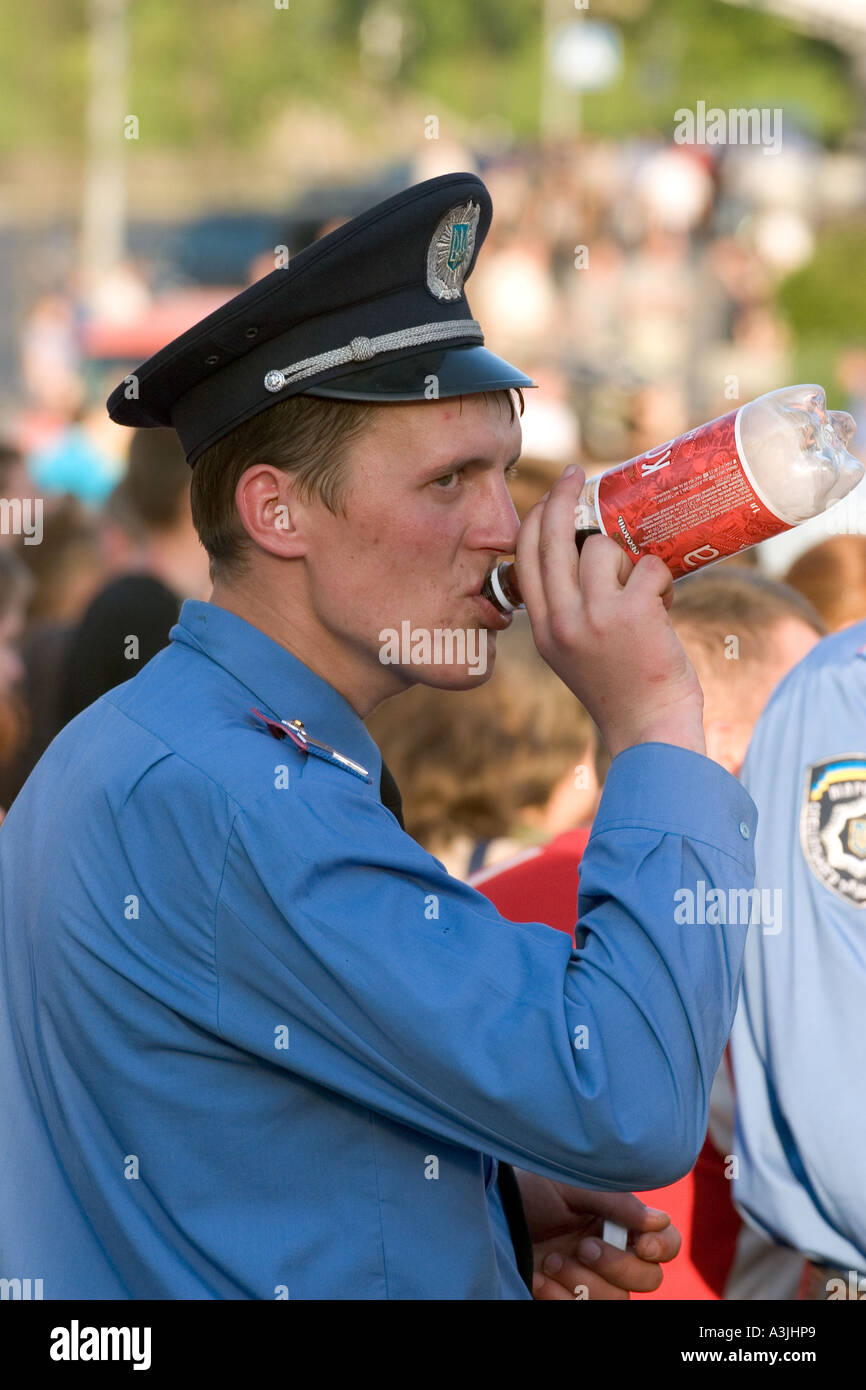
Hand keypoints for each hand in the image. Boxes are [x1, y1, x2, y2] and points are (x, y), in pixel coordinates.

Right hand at [515, 465, 704, 758]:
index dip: (537, 518)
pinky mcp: (632, 613)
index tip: (555, 496)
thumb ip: (570, 612)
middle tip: (578, 474)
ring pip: (604, 548)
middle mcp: (560, 619)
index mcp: (542, 628)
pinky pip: (648, 566)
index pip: (526, 557)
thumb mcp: (574, 653)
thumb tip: (587, 554)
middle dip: (564, 495)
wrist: (649, 730)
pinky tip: (665, 607)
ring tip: (646, 594)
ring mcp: (594, 615)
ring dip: (632, 562)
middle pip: (553, 536)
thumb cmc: (622, 690)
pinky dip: (661, 580)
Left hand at [515, 1169, 680, 1300]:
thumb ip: (616, 1202)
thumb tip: (659, 1221)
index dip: (662, 1247)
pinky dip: (561, 1297)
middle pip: (648, 1279)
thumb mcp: (572, 1186)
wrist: (492, 1212)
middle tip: (584, 1246)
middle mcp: (613, 1253)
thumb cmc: (533, 1189)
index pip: (665, 1242)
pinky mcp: (568, 1297)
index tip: (642, 1244)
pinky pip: (582, 1311)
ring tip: (553, 1260)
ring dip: (584, 1282)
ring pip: (617, 1300)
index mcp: (620, 1222)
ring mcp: (591, 1279)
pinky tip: (540, 1277)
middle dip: (618, 1266)